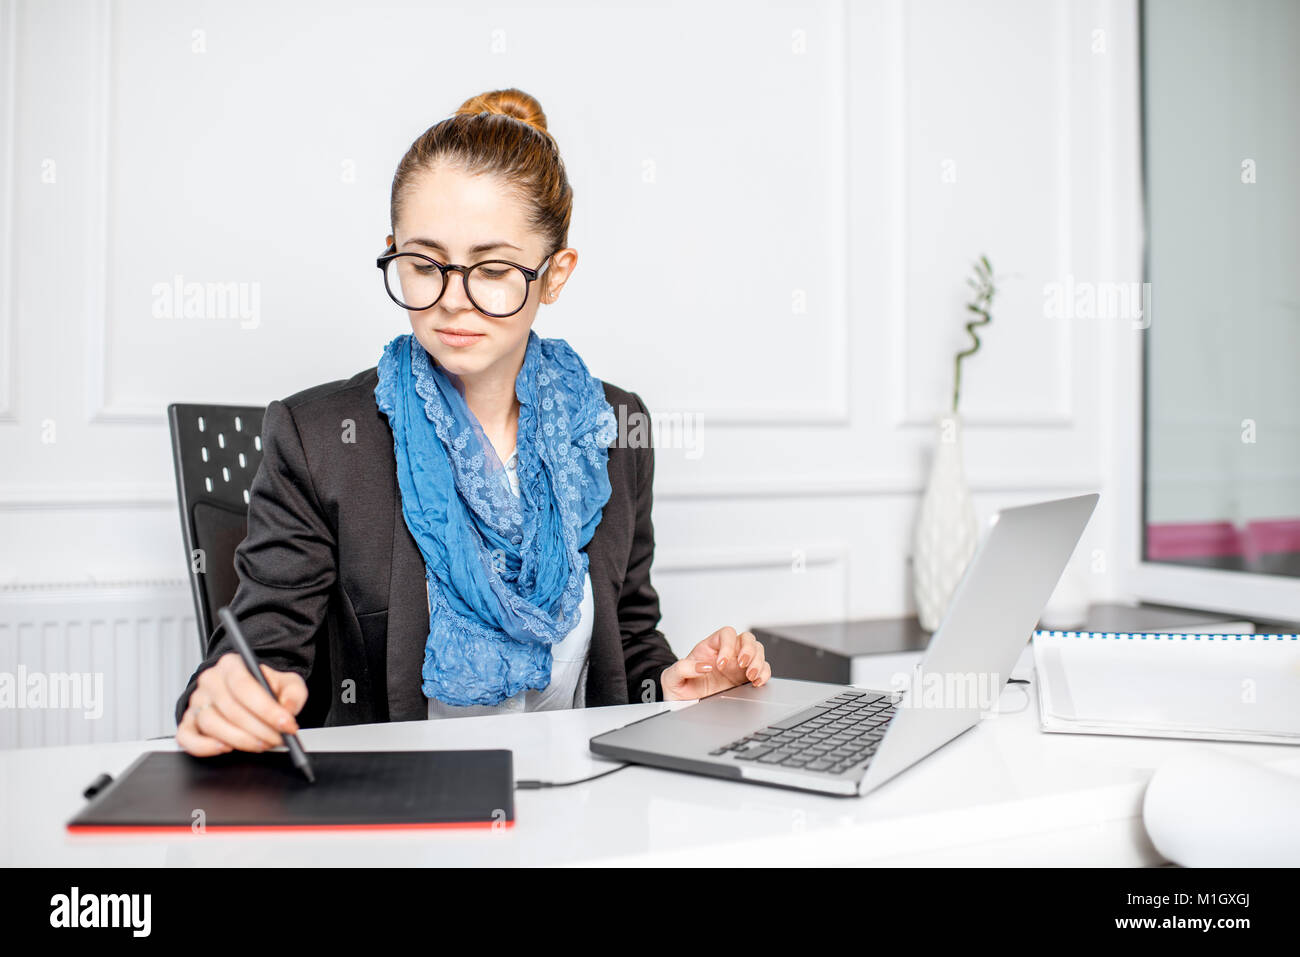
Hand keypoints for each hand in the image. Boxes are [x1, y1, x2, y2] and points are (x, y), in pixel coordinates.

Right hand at [175, 653, 307, 755]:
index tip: (286, 724)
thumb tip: (288, 708)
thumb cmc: (265, 687)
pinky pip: (187, 738)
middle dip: (259, 729)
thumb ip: (293, 693)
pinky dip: (205, 747)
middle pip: (230, 708)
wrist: (249, 692)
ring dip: (240, 740)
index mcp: (232, 664)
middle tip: (278, 738)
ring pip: (211, 724)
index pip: (244, 685)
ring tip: (262, 743)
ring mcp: (196, 702)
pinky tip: (226, 748)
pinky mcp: (187, 722)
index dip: (266, 709)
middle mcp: (210, 681)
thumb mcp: (287, 683)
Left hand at [661, 626, 770, 700]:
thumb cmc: (677, 686)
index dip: (727, 645)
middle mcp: (726, 654)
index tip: (720, 664)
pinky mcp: (745, 679)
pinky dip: (764, 674)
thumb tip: (705, 666)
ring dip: (758, 661)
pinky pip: (762, 670)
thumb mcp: (671, 676)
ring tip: (751, 675)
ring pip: (757, 651)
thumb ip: (683, 668)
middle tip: (742, 665)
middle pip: (746, 638)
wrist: (680, 703)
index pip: (726, 634)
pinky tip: (758, 682)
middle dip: (748, 650)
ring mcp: (737, 666)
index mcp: (709, 648)